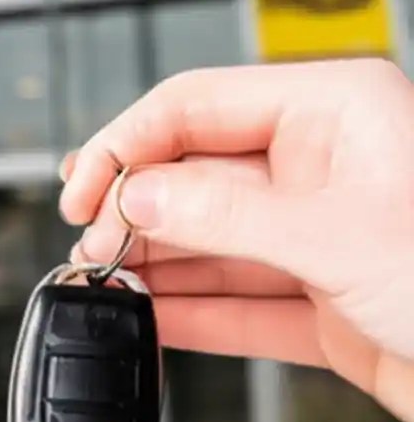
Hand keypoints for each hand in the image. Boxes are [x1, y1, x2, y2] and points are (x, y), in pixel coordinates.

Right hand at [64, 58, 413, 421]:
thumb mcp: (339, 236)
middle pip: (194, 174)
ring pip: (210, 238)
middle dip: (135, 210)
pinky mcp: (324, 299)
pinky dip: (191, 311)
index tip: (83, 188)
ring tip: (104, 281)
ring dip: (156, 263)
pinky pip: (237, 298)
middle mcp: (323, 166)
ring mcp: (320, 234)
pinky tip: (151, 316)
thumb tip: (139, 196)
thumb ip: (225, 213)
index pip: (195, 105)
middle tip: (89, 244)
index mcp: (334, 111)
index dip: (126, 145)